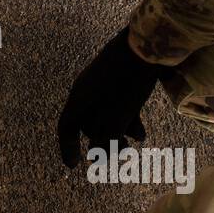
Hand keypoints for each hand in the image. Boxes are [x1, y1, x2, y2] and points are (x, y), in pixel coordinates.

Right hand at [56, 27, 168, 166]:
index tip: (73, 165)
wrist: (146, 47)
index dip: (68, 148)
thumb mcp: (116, 119)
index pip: (67, 128)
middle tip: (123, 156)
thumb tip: (96, 155)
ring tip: (138, 143)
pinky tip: (141, 129)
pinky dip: (126, 118)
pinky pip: (116, 103)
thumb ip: (104, 140)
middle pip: (89, 124)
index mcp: (79, 99)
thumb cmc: (128, 87)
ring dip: (120, 131)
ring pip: (106, 114)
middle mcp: (85, 91)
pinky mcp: (117, 78)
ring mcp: (101, 83)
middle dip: (105, 142)